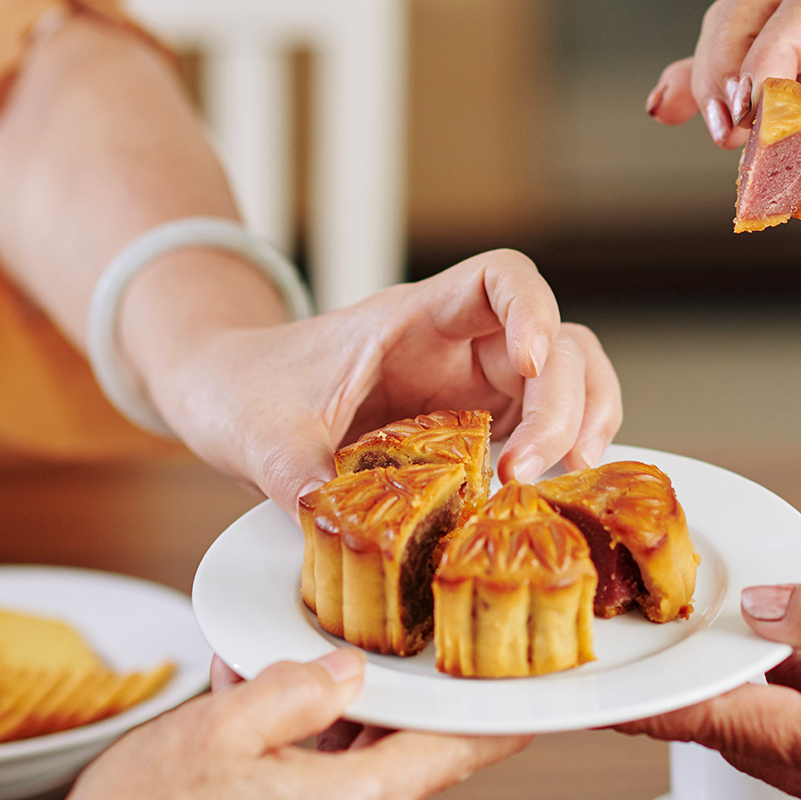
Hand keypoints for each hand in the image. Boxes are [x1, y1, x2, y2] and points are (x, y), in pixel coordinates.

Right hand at [24, 649, 531, 799]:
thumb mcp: (223, 724)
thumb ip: (300, 688)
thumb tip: (345, 671)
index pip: (456, 753)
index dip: (498, 714)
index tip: (534, 686)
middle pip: (396, 754)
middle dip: (366, 697)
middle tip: (339, 645)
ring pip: (348, 771)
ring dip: (317, 724)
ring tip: (254, 681)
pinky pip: (315, 798)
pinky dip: (294, 758)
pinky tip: (242, 724)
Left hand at [145, 250, 621, 516]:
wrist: (222, 397)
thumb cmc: (242, 388)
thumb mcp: (260, 435)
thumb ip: (296, 474)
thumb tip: (330, 519)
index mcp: (411, 321)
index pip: (500, 280)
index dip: (533, 310)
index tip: (532, 361)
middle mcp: (455, 348)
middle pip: (555, 345)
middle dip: (563, 402)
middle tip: (525, 472)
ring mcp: (468, 391)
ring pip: (563, 385)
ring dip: (578, 427)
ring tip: (562, 481)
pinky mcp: (469, 436)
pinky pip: (536, 435)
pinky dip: (555, 460)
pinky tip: (541, 497)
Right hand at [645, 0, 800, 427]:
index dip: (770, 51)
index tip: (751, 113)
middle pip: (766, 0)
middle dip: (730, 56)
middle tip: (728, 127)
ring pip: (746, 35)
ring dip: (715, 79)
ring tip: (724, 139)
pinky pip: (745, 89)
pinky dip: (700, 96)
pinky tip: (665, 111)